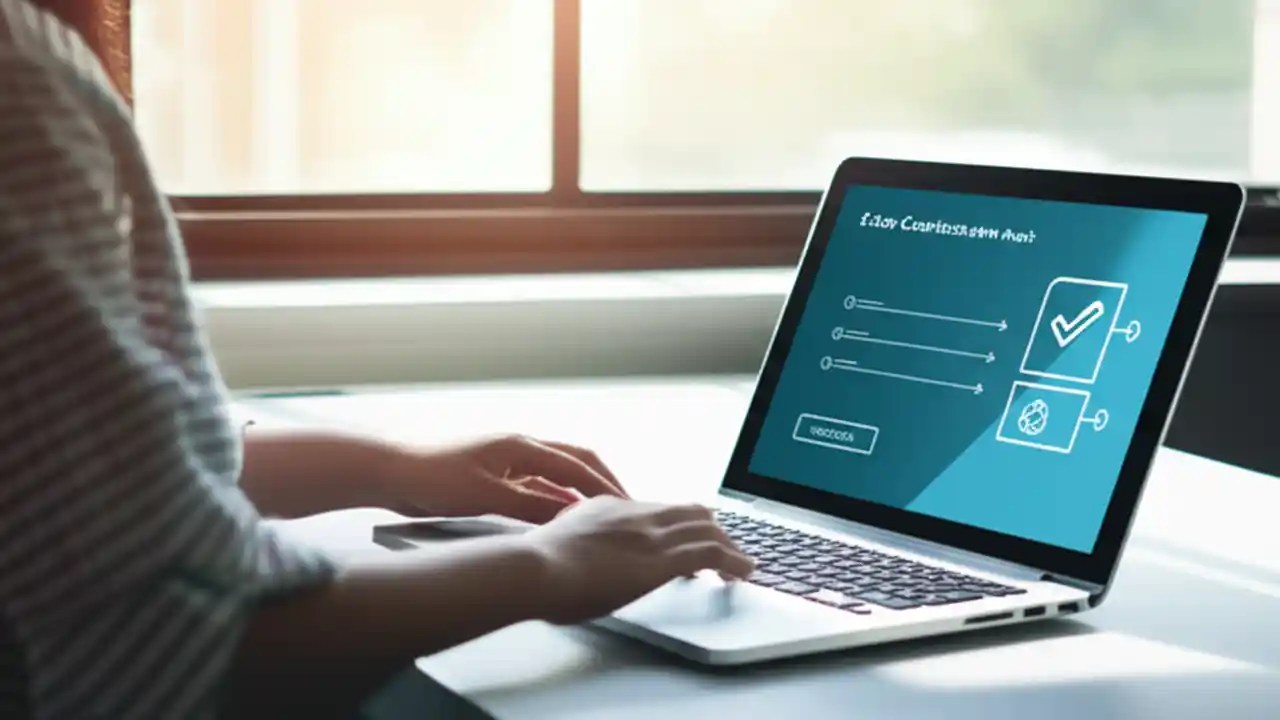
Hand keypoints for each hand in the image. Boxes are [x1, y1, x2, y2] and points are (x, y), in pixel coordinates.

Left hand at [384, 434, 628, 522]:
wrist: (392, 471)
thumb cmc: (434, 478)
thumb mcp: (486, 496)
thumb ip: (530, 506)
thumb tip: (572, 517)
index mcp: (522, 447)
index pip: (577, 466)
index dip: (605, 487)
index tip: (630, 507)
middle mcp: (520, 449)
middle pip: (575, 462)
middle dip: (603, 482)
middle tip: (627, 507)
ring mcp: (508, 461)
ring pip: (557, 475)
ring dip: (581, 493)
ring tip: (603, 516)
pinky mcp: (496, 476)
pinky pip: (538, 486)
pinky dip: (557, 500)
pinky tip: (562, 519)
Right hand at [524, 496, 754, 623]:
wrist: (534, 567)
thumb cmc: (534, 568)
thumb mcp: (558, 546)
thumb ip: (576, 548)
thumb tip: (576, 565)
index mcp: (609, 507)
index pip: (656, 511)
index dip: (677, 527)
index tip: (685, 540)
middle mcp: (635, 513)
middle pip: (688, 512)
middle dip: (711, 530)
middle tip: (724, 549)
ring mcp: (650, 533)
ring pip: (707, 529)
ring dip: (728, 546)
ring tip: (740, 564)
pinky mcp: (663, 558)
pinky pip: (712, 553)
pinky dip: (734, 561)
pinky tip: (743, 572)